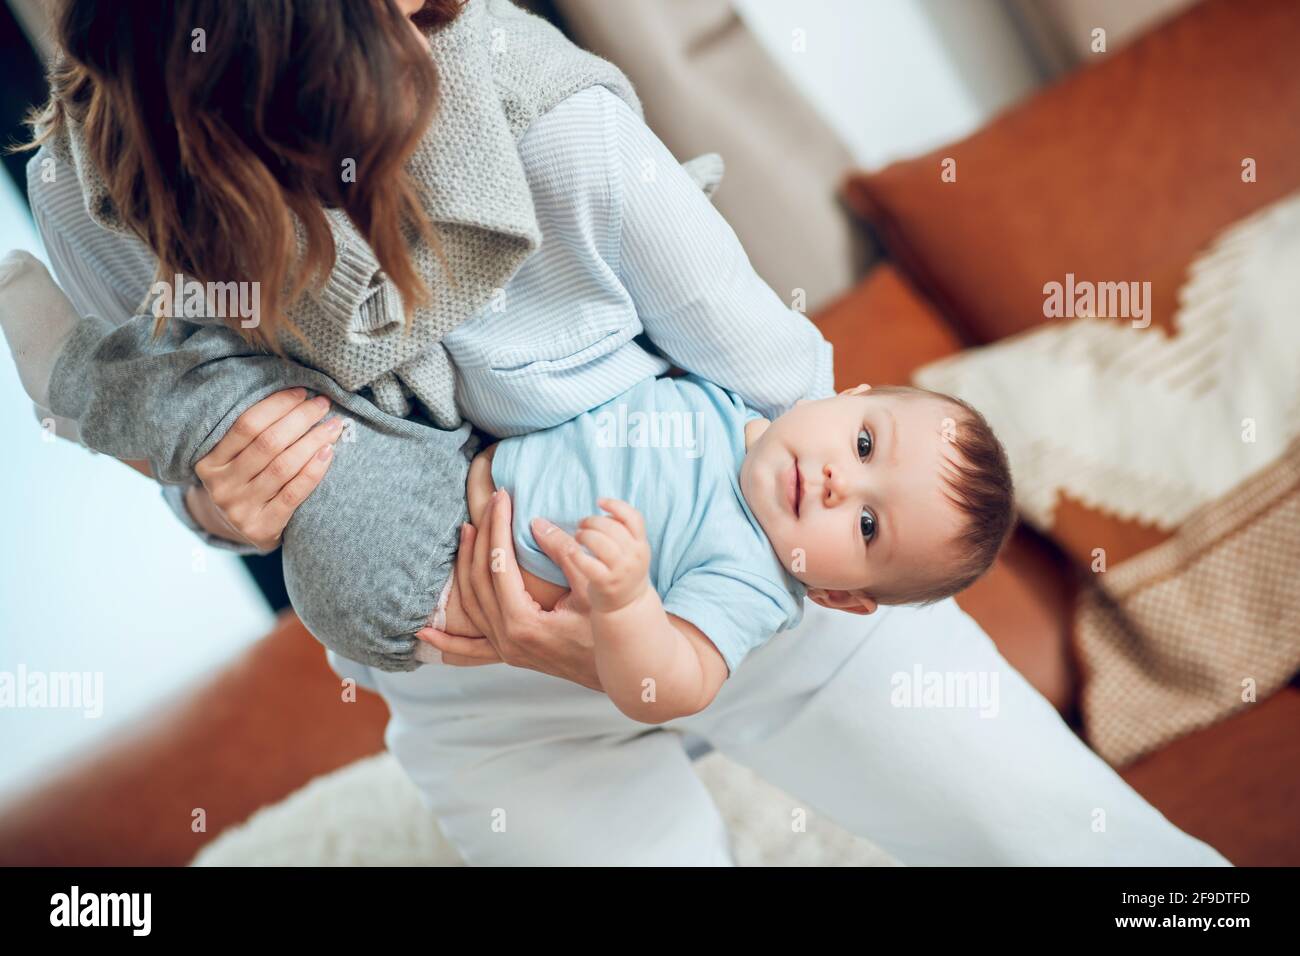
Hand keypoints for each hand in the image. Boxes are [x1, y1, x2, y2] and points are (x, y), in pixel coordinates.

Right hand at [191, 388, 342, 550]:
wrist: (249, 528)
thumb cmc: (249, 481)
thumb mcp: (238, 458)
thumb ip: (254, 432)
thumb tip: (296, 393)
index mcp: (209, 461)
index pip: (246, 424)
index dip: (277, 405)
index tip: (302, 392)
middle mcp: (221, 485)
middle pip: (268, 443)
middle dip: (300, 419)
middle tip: (322, 404)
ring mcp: (240, 508)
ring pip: (283, 466)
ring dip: (313, 441)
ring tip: (332, 426)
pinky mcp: (262, 526)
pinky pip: (294, 493)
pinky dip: (314, 470)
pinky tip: (328, 452)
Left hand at [416, 489, 604, 690]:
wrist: (622, 669)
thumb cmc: (612, 630)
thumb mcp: (593, 590)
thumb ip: (566, 556)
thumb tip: (537, 523)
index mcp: (524, 623)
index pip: (499, 565)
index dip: (499, 526)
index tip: (502, 497)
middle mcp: (508, 639)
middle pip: (479, 580)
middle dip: (482, 537)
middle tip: (488, 504)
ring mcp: (507, 650)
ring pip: (471, 604)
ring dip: (464, 567)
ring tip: (467, 531)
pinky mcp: (510, 655)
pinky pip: (471, 650)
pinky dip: (448, 641)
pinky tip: (424, 632)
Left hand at [572, 498, 650, 612]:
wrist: (627, 608)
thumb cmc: (624, 573)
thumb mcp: (631, 551)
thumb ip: (622, 530)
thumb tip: (601, 503)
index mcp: (641, 545)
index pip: (634, 518)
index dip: (616, 505)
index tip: (599, 502)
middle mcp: (634, 557)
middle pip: (611, 527)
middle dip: (592, 521)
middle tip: (582, 525)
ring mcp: (620, 570)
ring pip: (598, 541)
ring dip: (583, 535)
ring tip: (578, 537)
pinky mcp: (605, 583)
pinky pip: (586, 562)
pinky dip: (575, 554)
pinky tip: (572, 552)